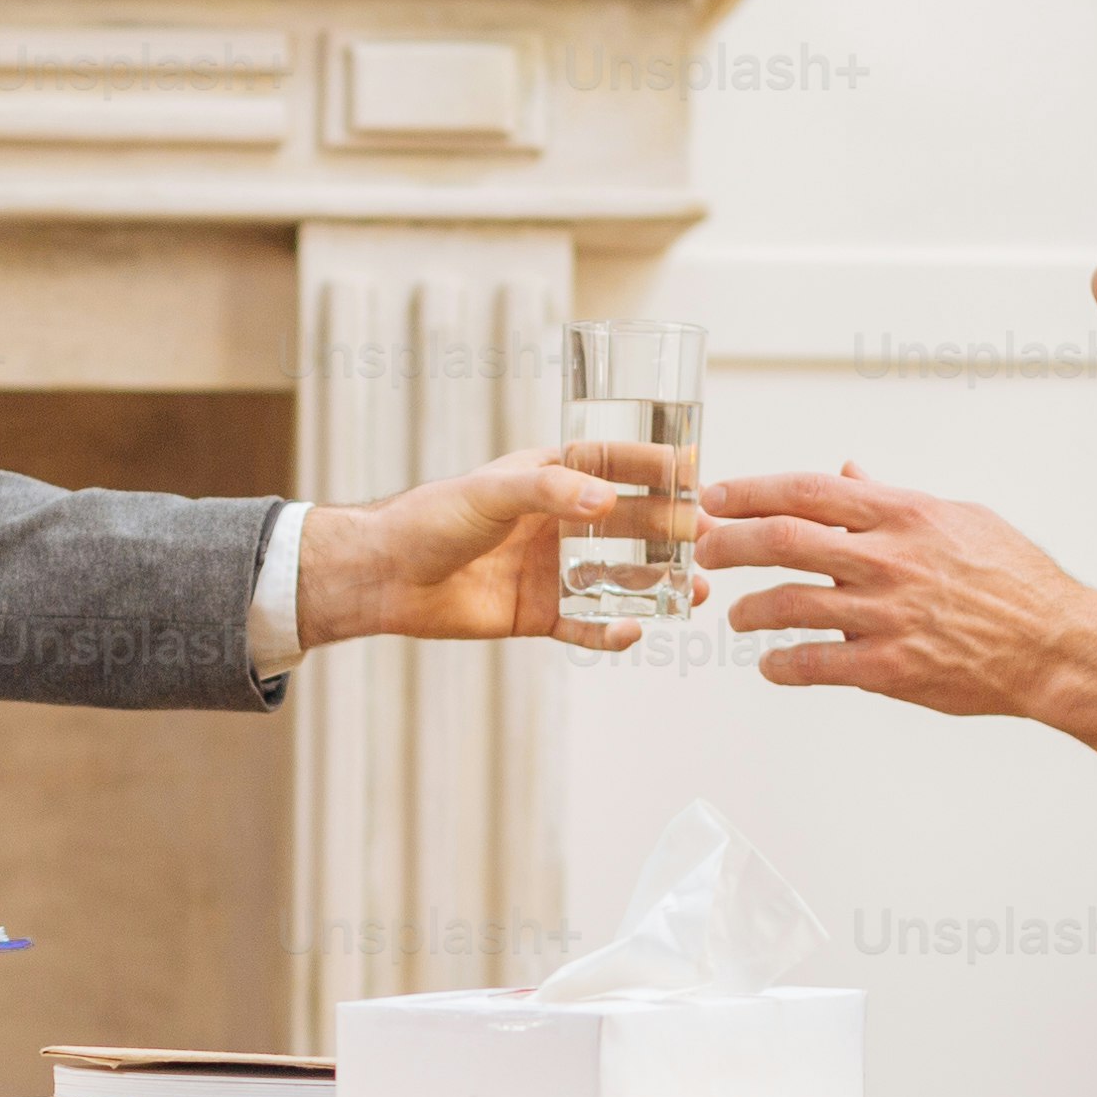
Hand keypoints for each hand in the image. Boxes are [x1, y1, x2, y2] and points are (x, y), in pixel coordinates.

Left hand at [297, 452, 696, 654]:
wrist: (385, 576)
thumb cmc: (431, 518)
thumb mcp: (492, 492)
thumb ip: (550, 491)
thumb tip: (608, 501)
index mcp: (550, 478)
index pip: (615, 466)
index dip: (655, 468)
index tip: (697, 471)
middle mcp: (559, 522)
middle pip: (630, 524)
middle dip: (672, 531)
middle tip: (710, 539)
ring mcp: (552, 568)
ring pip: (620, 576)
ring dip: (659, 584)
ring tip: (697, 593)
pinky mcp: (539, 613)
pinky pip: (587, 623)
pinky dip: (613, 629)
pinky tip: (637, 631)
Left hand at [698, 465, 1096, 719]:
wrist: (1057, 646)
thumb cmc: (1016, 580)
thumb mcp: (959, 517)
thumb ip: (893, 498)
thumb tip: (849, 470)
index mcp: (904, 515)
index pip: (808, 491)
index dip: (750, 491)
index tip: (715, 497)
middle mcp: (890, 559)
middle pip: (783, 540)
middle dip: (728, 542)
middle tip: (703, 549)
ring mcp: (888, 615)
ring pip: (789, 604)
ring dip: (750, 608)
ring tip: (737, 613)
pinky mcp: (891, 667)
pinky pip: (816, 664)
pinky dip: (782, 664)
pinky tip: (771, 663)